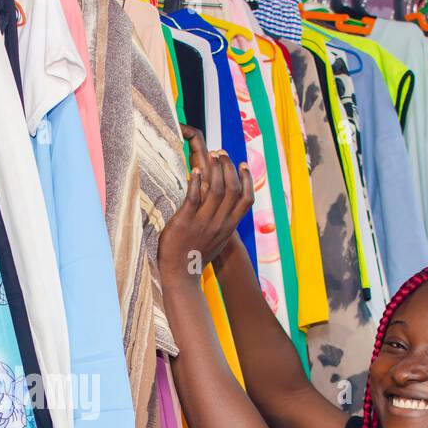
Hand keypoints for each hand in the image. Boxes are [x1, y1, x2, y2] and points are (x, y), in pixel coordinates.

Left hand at [158, 126, 253, 276]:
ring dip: (215, 169)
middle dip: (228, 167)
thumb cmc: (195, 257)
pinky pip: (194, 197)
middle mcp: (219, 223)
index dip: (247, 179)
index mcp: (229, 227)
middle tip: (222, 152)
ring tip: (211, 155)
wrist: (180, 275)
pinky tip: (194, 170)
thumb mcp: (217, 241)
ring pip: (216, 190)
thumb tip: (226, 211)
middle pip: (232, 189)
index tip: (242, 164)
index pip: (246, 199)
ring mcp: (203, 223)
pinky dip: (196, 182)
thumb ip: (223, 224)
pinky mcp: (185, 222)